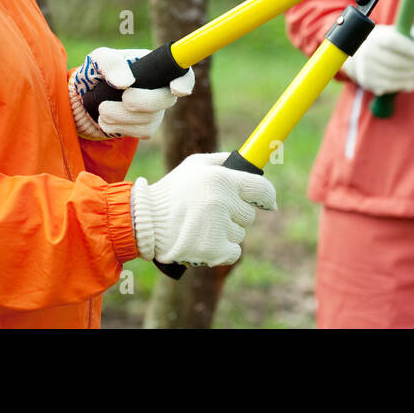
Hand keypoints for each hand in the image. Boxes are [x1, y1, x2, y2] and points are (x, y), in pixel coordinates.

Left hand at [68, 47, 194, 139]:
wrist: (86, 99)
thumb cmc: (97, 73)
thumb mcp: (98, 60)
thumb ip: (110, 64)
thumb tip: (126, 82)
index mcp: (155, 67)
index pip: (183, 73)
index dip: (185, 81)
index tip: (176, 89)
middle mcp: (160, 88)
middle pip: (167, 99)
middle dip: (143, 101)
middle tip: (123, 98)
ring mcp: (156, 110)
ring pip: (150, 118)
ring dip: (121, 115)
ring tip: (102, 108)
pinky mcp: (147, 127)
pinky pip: (141, 131)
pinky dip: (119, 126)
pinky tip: (107, 119)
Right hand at [129, 152, 278, 266]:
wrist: (144, 221)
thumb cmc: (171, 191)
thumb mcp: (194, 165)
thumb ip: (222, 161)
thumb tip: (248, 162)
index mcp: (221, 179)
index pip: (261, 189)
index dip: (267, 196)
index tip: (269, 203)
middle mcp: (222, 202)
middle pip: (249, 214)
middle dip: (236, 213)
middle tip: (212, 211)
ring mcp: (218, 227)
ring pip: (240, 233)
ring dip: (226, 231)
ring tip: (201, 225)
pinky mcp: (213, 250)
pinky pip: (234, 251)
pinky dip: (223, 250)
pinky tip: (205, 241)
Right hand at [341, 24, 413, 94]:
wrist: (363, 54)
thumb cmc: (387, 42)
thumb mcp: (398, 33)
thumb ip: (413, 33)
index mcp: (376, 37)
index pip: (391, 41)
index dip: (407, 47)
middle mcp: (368, 52)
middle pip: (394, 61)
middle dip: (412, 64)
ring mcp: (366, 67)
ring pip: (393, 75)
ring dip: (410, 75)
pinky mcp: (367, 81)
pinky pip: (389, 86)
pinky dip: (404, 85)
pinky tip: (412, 81)